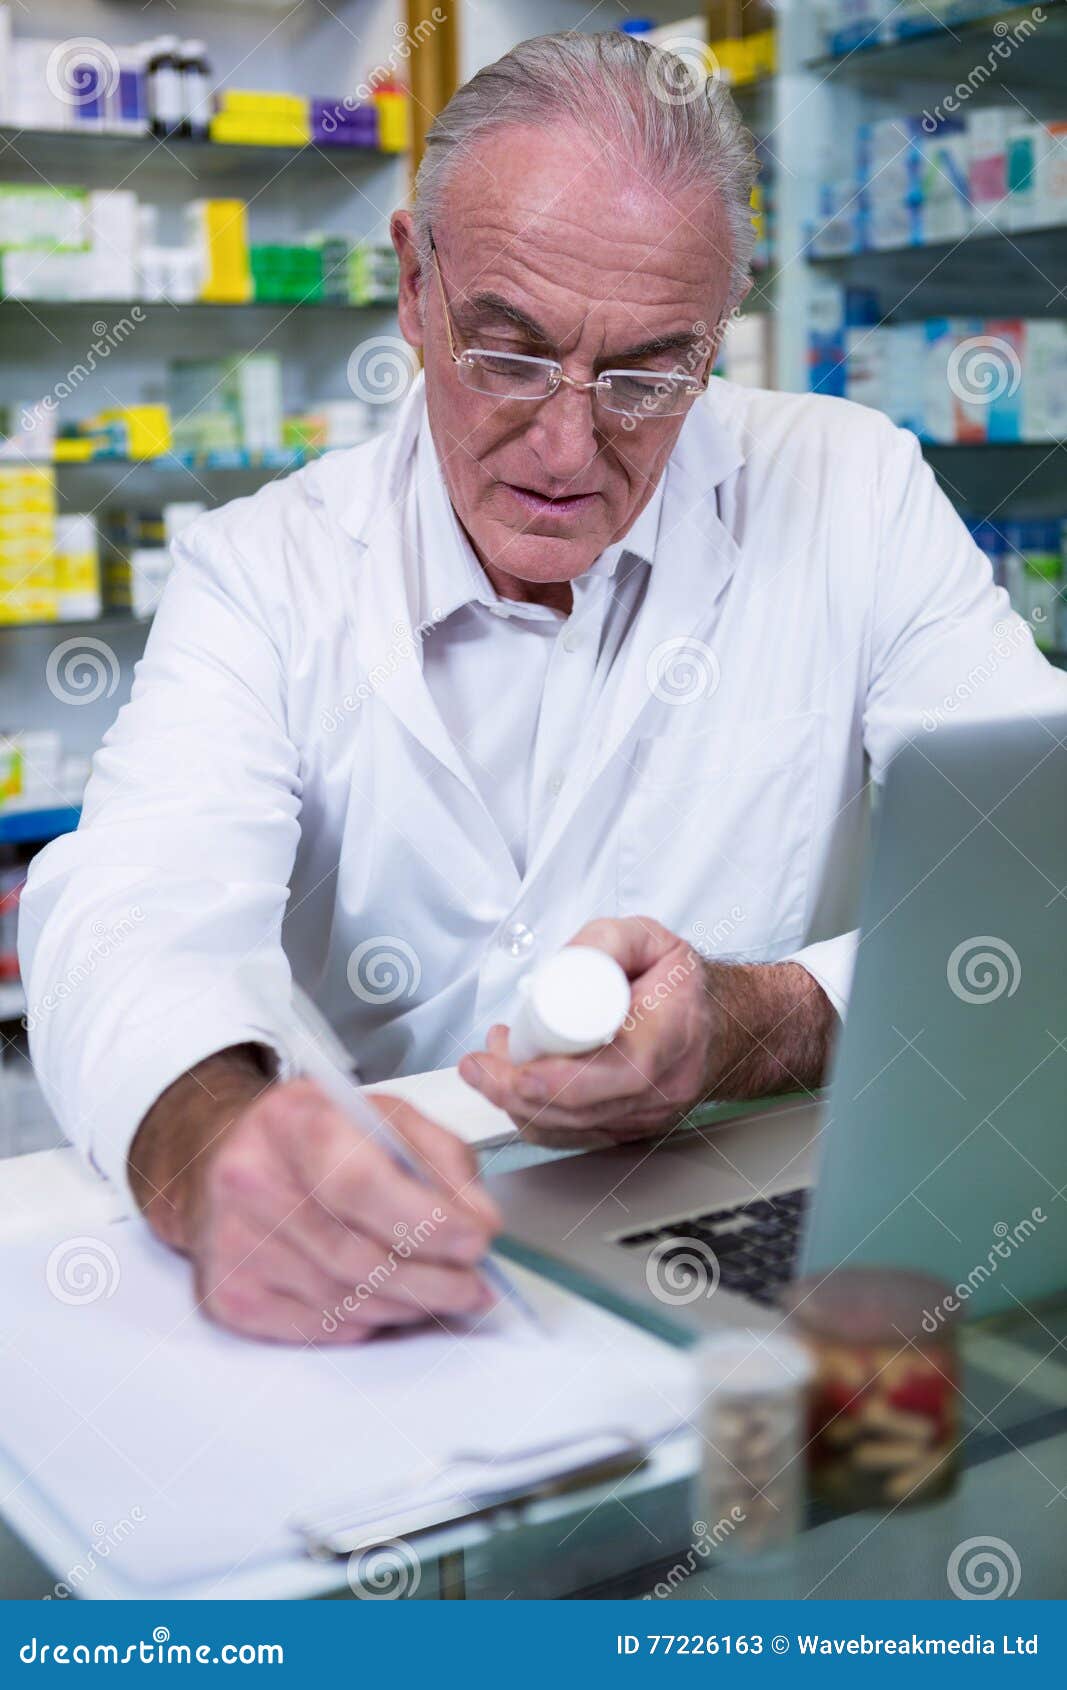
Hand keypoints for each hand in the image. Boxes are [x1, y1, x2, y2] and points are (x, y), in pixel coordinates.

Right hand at [130, 1057, 500, 1344]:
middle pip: (356, 1256)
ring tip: (445, 1294)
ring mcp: (233, 1245)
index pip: (361, 1184)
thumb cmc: (315, 1136)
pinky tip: (391, 1303)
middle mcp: (251, 1182)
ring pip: (344, 1301)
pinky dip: (368, 1322)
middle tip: (475, 1286)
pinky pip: (320, 1328)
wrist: (224, 1159)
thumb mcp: (383, 1116)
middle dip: (433, 1280)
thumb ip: (442, 1159)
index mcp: (292, 1122)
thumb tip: (481, 1222)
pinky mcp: (229, 1296)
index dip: (427, 1221)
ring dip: (408, 1305)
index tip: (477, 1241)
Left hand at [459, 917, 833, 1146]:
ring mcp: (642, 1119)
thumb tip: (564, 964)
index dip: (554, 1077)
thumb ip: (605, 942)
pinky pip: (570, 1136)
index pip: (610, 1075)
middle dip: (511, 1090)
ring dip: (515, 1101)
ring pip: (564, 1130)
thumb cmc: (686, 985)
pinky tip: (514, 1082)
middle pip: (573, 1110)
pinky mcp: (626, 1131)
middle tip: (477, 1062)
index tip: (509, 1061)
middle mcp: (658, 1092)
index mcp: (668, 1040)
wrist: (728, 1027)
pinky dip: (533, 1114)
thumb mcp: (650, 940)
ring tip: (492, 1062)